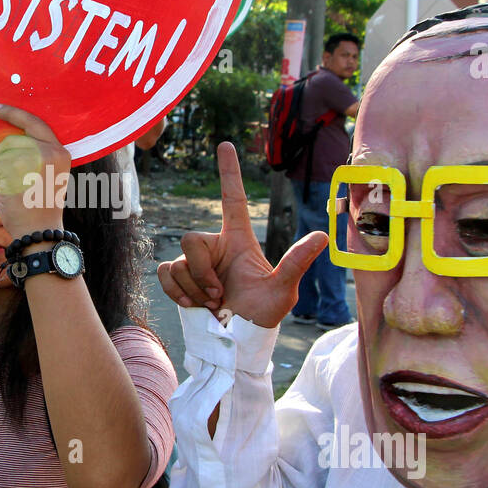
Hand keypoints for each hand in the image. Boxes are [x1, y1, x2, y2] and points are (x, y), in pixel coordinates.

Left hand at [0, 103, 69, 237]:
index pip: (34, 123)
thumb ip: (32, 156)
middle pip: (11, 141)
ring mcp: (34, 159)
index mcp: (60, 152)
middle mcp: (51, 151)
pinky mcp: (17, 169)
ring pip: (0, 155)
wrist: (39, 233)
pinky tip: (3, 198)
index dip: (14, 114)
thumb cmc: (38, 209)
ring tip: (4, 193)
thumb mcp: (44, 176)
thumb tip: (4, 143)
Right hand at [157, 142, 326, 327]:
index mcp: (239, 241)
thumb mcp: (283, 291)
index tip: (225, 144)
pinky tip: (194, 306)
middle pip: (191, 239)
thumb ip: (296, 263)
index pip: (231, 198)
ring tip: (213, 304)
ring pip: (178, 261)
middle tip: (219, 295)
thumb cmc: (262, 316)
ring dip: (194, 288)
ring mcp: (195, 264)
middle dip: (202, 272)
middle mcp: (215, 248)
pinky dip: (177, 292)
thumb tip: (323, 236)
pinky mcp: (179, 280)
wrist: (235, 343)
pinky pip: (164, 273)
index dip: (229, 172)